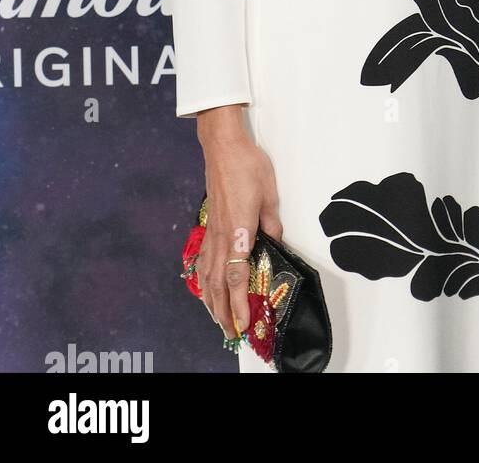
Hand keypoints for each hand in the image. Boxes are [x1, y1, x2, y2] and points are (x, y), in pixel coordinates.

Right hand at [195, 106, 282, 337]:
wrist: (223, 146)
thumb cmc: (248, 166)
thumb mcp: (270, 193)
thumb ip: (272, 222)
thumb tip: (275, 243)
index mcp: (239, 230)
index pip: (237, 274)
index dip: (239, 302)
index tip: (243, 322)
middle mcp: (222, 235)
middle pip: (219, 282)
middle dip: (224, 310)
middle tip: (231, 332)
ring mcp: (212, 230)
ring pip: (208, 274)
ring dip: (212, 300)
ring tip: (217, 319)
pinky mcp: (209, 224)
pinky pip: (203, 258)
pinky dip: (203, 278)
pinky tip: (204, 287)